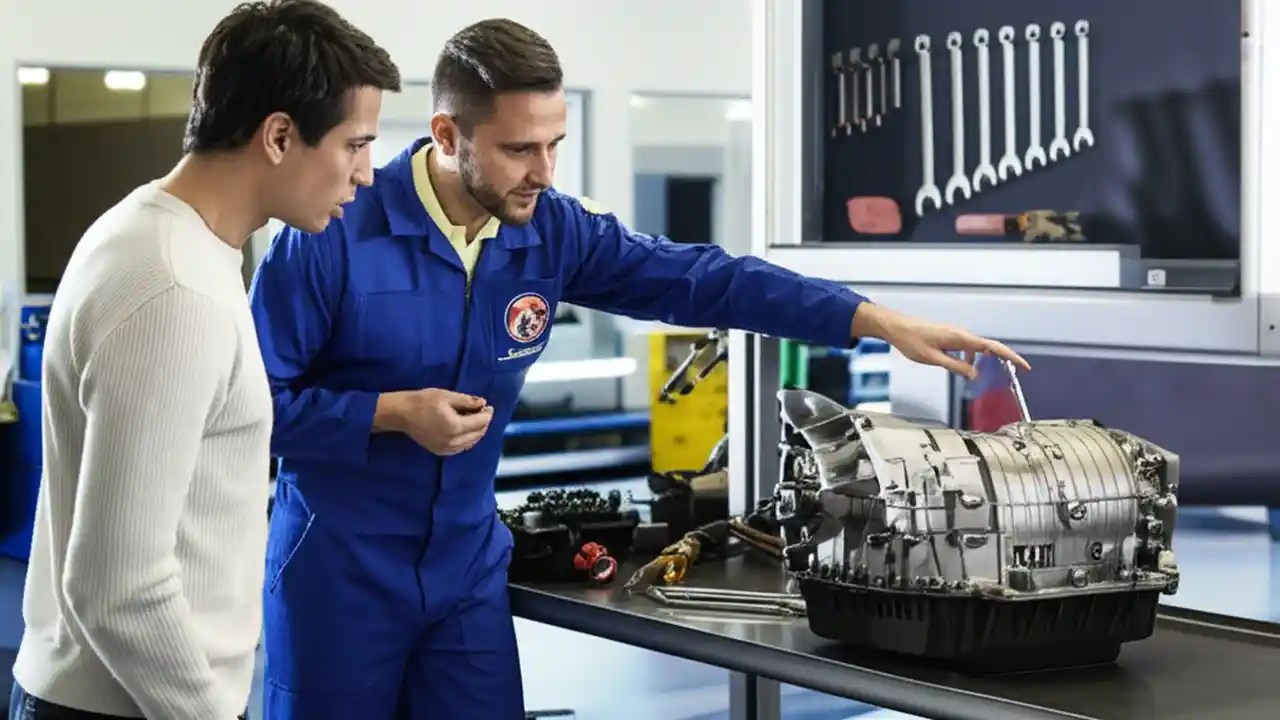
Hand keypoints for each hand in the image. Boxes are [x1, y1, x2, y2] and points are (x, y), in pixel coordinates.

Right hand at [374, 389, 493, 454]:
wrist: (402, 414)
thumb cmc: (423, 401)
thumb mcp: (447, 396)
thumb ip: (467, 401)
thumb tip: (483, 403)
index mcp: (455, 427)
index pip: (480, 422)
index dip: (487, 414)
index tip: (488, 406)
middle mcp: (452, 441)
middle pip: (478, 434)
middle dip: (483, 423)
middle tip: (483, 411)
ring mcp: (446, 448)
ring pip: (471, 442)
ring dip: (477, 432)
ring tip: (475, 420)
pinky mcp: (440, 451)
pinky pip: (461, 448)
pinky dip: (467, 439)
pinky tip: (466, 430)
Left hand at [852, 303, 1029, 379]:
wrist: (897, 326)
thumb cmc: (912, 341)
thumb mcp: (934, 359)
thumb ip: (956, 367)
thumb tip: (974, 374)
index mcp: (961, 338)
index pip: (992, 347)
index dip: (1010, 356)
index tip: (1023, 366)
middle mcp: (962, 333)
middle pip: (989, 346)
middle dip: (1004, 358)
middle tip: (1018, 370)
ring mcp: (956, 334)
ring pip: (977, 347)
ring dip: (985, 359)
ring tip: (989, 373)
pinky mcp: (949, 336)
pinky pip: (966, 347)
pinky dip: (970, 357)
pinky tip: (964, 367)